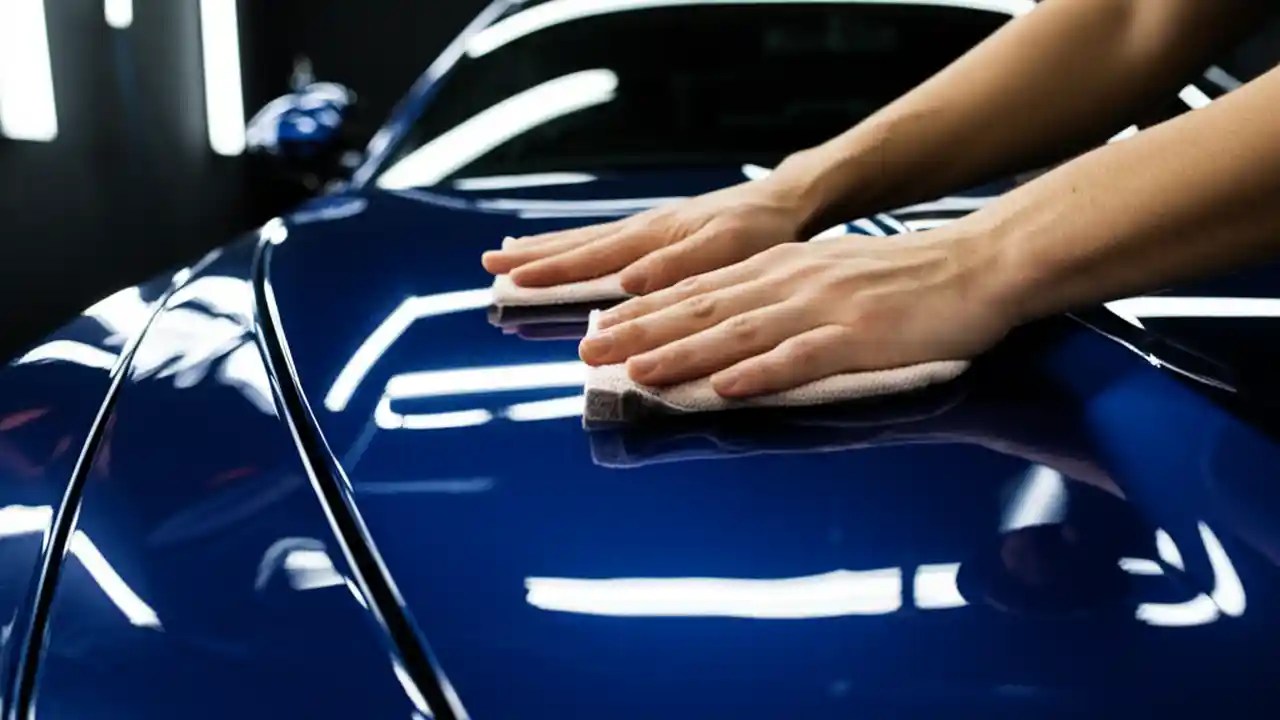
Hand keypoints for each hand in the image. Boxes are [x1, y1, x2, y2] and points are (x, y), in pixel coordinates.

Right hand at [481, 179, 810, 293]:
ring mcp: (649, 230)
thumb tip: (623, 282)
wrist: (784, 203)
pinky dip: (577, 246)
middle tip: (489, 264)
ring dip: (548, 250)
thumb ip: (675, 267)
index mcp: (654, 237)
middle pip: (578, 245)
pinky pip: (605, 241)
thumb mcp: (725, 251)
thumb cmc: (760, 231)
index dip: (551, 272)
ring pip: (587, 241)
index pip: (591, 257)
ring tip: (510, 256)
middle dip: (534, 257)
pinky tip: (567, 252)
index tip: (511, 281)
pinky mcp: (659, 234)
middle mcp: (644, 231)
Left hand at [578, 229, 1015, 396]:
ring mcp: (824, 308)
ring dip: (684, 353)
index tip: (598, 327)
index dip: (645, 311)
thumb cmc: (903, 278)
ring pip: (739, 332)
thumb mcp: (828, 275)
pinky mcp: (860, 335)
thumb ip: (778, 298)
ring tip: (637, 372)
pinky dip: (760, 373)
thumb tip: (726, 331)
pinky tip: (726, 387)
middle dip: (642, 331)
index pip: (699, 290)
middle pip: (704, 308)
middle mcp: (791, 282)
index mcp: (782, 268)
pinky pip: (802, 358)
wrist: (976, 266)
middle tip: (590, 350)